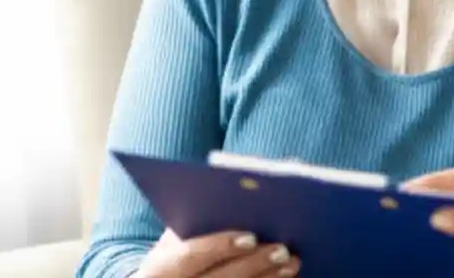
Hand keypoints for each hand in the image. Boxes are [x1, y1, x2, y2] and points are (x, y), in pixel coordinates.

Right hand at [135, 228, 299, 277]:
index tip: (251, 236)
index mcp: (160, 267)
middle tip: (283, 248)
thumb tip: (243, 186)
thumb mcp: (177, 236)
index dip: (220, 246)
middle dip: (253, 264)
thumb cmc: (177, 250)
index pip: (189, 257)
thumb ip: (199, 218)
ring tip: (293, 262)